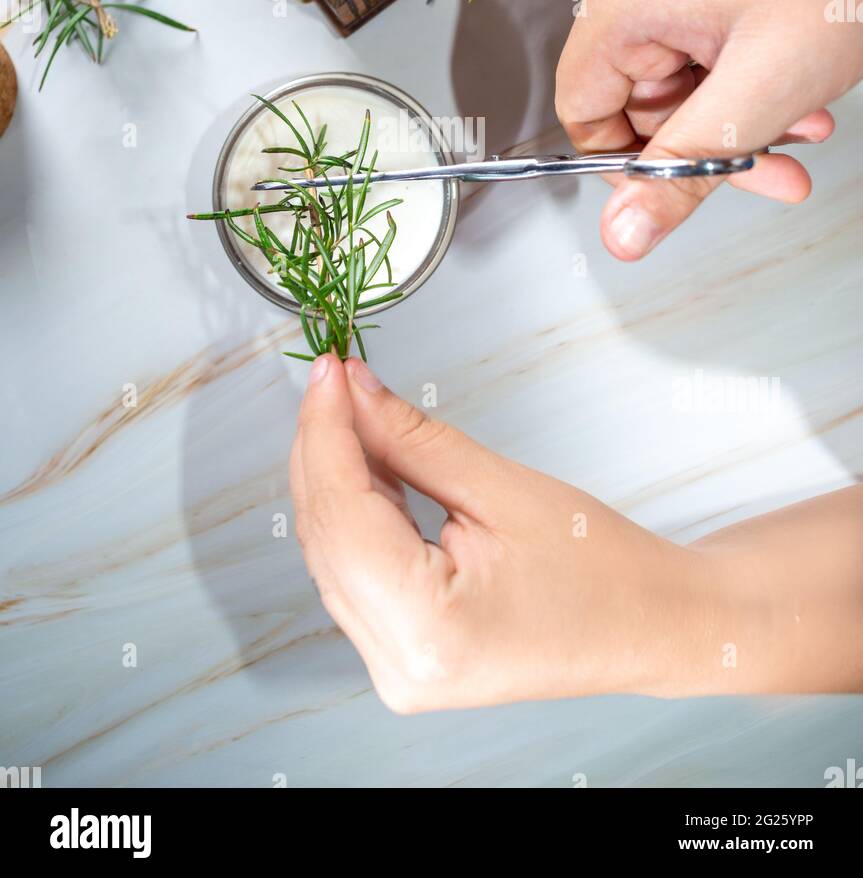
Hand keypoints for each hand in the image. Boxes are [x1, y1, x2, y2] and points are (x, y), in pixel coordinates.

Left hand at [291, 355, 862, 709]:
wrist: (653, 626)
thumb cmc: (601, 569)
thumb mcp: (503, 488)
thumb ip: (413, 440)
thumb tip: (353, 392)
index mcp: (425, 630)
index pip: (340, 513)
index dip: (325, 430)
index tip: (327, 371)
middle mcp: (396, 665)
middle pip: (325, 534)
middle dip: (323, 446)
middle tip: (335, 376)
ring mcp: (395, 670)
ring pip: (331, 552)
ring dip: (335, 475)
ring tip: (350, 407)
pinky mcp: (402, 656)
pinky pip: (354, 571)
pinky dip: (355, 511)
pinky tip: (365, 461)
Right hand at [556, 0, 862, 259]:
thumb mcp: (758, 93)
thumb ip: (684, 167)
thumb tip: (622, 233)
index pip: (584, 114)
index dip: (634, 166)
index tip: (689, 187)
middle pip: (639, 101)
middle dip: (708, 145)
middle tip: (771, 173)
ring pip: (680, 82)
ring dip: (738, 119)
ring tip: (801, 128)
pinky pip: (703, 50)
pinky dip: (747, 82)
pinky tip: (797, 95)